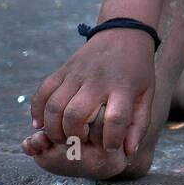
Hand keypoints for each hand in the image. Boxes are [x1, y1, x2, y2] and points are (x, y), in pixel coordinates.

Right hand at [30, 28, 154, 154]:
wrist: (124, 32)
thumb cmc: (137, 70)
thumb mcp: (146, 93)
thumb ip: (139, 123)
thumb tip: (128, 152)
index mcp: (123, 87)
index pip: (115, 118)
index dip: (110, 139)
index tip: (109, 148)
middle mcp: (98, 79)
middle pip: (75, 114)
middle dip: (73, 137)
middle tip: (78, 144)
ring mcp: (77, 73)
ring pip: (54, 106)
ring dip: (53, 128)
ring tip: (61, 139)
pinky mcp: (63, 69)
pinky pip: (42, 92)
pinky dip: (36, 111)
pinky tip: (40, 124)